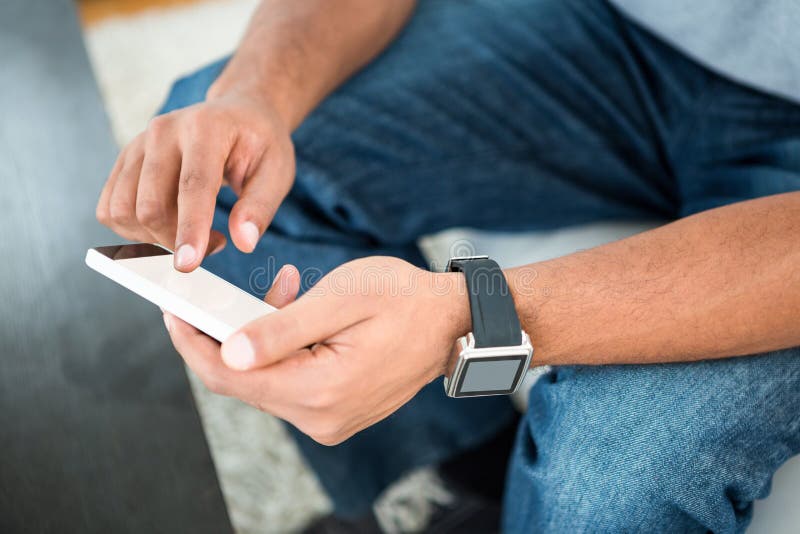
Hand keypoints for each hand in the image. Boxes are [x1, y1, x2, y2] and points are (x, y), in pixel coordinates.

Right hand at [96, 91, 294, 271]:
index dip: (188, 229)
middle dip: (176, 240)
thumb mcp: (277, 171)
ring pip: (123, 210)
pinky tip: (170, 223)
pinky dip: (135, 229)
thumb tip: (244, 241)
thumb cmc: (259, 143)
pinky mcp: (125, 161)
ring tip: (193, 230)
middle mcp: (163, 131)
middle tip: (216, 241)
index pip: (192, 186)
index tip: (188, 264)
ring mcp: (138, 144)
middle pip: (150, 205)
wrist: (237, 113)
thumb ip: (260, 206)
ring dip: (154, 237)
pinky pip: (111, 208)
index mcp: (205, 128)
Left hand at [164, 257, 470, 444]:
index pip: (231, 376)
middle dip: (224, 337)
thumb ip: (283, 329)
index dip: (192, 344)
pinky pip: (289, 385)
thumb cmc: (403, 299)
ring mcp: (330, 420)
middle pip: (244, 383)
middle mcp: (322, 418)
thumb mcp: (341, 299)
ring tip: (283, 293)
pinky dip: (280, 353)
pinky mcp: (336, 412)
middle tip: (219, 295)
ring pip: (265, 383)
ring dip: (258, 341)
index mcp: (321, 390)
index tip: (172, 312)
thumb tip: (230, 352)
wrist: (452, 322)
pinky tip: (298, 319)